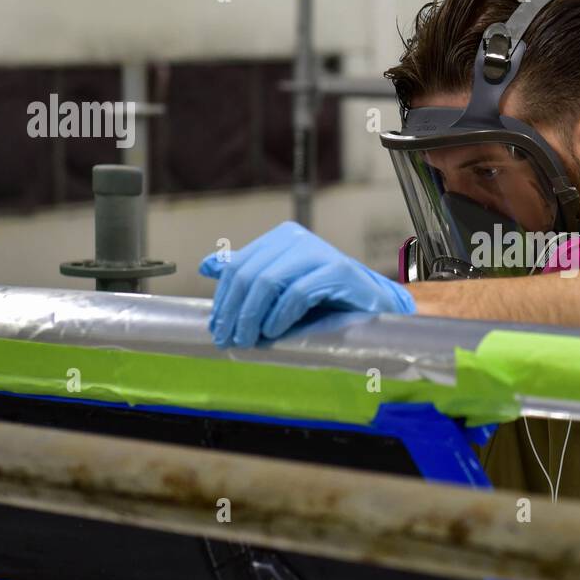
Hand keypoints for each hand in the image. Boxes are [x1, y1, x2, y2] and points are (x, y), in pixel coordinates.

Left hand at [199, 221, 415, 346]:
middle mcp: (298, 238)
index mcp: (281, 238)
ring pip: (268, 282)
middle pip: (248, 274)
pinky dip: (280, 315)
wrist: (373, 307)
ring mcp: (319, 252)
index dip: (223, 299)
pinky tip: (274, 331)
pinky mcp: (338, 271)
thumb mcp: (282, 287)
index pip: (237, 266)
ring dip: (251, 317)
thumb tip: (207, 265)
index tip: (216, 327)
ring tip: (247, 340)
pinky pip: (297, 293)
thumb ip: (249, 274)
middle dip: (233, 312)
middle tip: (227, 340)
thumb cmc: (326, 300)